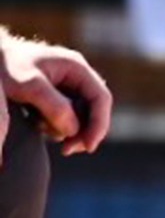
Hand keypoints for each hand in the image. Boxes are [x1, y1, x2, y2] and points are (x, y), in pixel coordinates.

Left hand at [0, 34, 112, 164]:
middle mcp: (75, 77)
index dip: (99, 124)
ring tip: (39, 127)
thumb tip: (73, 129)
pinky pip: (65, 118)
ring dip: (64, 130)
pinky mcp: (54, 98)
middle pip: (93, 110)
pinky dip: (54, 127)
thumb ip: (54, 106)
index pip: (101, 98)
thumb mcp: (29, 85)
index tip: (88, 146)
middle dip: (83, 132)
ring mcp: (66, 88)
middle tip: (66, 150)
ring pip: (79, 117)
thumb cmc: (5, 67)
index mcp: (76, 68)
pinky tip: (37, 124)